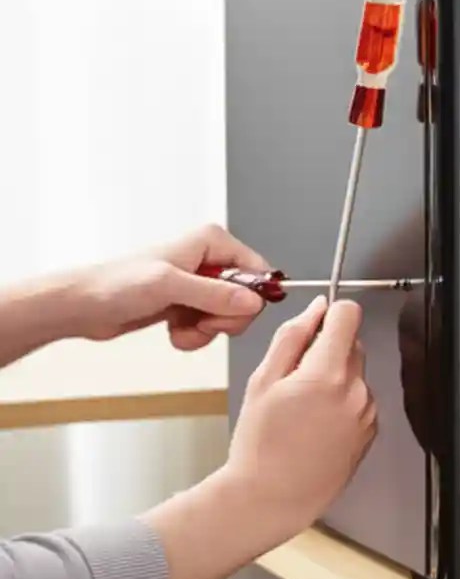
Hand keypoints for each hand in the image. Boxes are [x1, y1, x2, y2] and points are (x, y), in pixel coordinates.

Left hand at [74, 224, 270, 349]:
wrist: (82, 305)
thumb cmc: (115, 285)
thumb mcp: (170, 287)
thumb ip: (214, 293)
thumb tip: (254, 301)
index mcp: (213, 242)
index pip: (258, 272)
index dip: (249, 298)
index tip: (223, 312)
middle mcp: (211, 260)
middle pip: (248, 298)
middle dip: (224, 319)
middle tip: (199, 321)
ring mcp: (201, 283)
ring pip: (231, 316)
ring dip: (207, 331)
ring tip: (180, 326)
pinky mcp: (190, 304)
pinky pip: (211, 327)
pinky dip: (195, 336)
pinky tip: (173, 330)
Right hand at [142, 297, 375, 578]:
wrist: (272, 498)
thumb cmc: (260, 444)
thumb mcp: (262, 380)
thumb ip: (292, 337)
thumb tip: (317, 308)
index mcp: (327, 374)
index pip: (349, 315)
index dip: (332, 313)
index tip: (318, 323)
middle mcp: (356, 391)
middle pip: (353, 344)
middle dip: (328, 349)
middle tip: (296, 377)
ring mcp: (367, 412)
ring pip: (356, 373)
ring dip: (336, 378)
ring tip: (303, 409)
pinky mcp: (371, 431)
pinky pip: (360, 399)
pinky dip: (343, 402)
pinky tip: (317, 424)